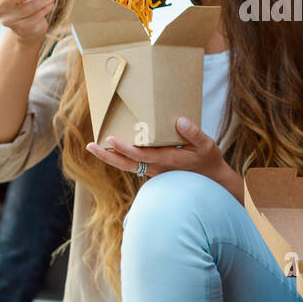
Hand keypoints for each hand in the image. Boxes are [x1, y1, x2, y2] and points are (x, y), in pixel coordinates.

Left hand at [85, 117, 241, 199]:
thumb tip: (180, 120)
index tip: (111, 139)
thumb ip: (194, 133)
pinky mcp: (154, 170)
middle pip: (126, 164)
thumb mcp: (207, 145)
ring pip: (127, 165)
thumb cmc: (208, 160)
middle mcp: (157, 168)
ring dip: (110, 157)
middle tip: (90, 145)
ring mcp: (154, 171)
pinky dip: (120, 157)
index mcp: (168, 160)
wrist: (212, 182)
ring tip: (94, 146)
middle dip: (107, 155)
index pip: (141, 155)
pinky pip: (132, 165)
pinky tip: (112, 149)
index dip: (125, 148)